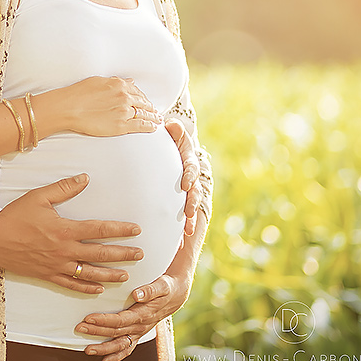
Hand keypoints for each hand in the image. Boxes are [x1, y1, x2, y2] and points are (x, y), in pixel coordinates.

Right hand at [0, 174, 143, 292]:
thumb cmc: (14, 216)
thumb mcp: (38, 197)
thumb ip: (64, 188)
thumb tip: (85, 178)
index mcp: (64, 229)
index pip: (99, 230)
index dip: (120, 230)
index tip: (136, 230)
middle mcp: (64, 250)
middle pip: (99, 254)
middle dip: (122, 254)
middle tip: (140, 254)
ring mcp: (56, 265)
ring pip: (88, 273)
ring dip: (109, 275)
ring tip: (126, 276)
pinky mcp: (48, 275)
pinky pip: (70, 285)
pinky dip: (86, 288)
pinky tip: (98, 289)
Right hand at [43, 76, 160, 137]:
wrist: (69, 107)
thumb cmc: (79, 93)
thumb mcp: (99, 81)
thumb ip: (116, 82)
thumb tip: (129, 82)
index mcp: (120, 85)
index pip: (137, 92)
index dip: (143, 98)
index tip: (146, 102)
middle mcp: (125, 97)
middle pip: (143, 103)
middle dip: (150, 108)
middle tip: (156, 112)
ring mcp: (124, 111)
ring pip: (144, 114)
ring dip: (153, 117)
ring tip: (158, 120)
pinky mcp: (121, 126)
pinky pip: (140, 126)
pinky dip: (149, 126)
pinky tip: (153, 128)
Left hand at [77, 272, 189, 360]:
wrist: (175, 296)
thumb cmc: (166, 288)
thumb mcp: (162, 285)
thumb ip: (150, 290)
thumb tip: (137, 294)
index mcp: (143, 314)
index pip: (120, 320)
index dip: (104, 320)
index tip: (89, 318)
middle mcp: (140, 326)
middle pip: (116, 332)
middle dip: (97, 332)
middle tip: (80, 328)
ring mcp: (139, 332)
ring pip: (120, 345)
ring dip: (104, 349)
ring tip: (87, 350)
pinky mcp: (138, 333)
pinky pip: (127, 348)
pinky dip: (116, 356)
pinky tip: (104, 360)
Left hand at [165, 119, 201, 235]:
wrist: (165, 152)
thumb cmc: (166, 142)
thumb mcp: (170, 136)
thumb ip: (173, 131)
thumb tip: (171, 124)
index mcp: (187, 160)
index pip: (191, 167)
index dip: (189, 175)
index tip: (185, 184)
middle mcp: (191, 176)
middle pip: (195, 189)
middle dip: (192, 200)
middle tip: (188, 210)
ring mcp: (189, 189)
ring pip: (192, 204)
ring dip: (190, 215)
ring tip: (186, 228)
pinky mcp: (183, 201)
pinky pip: (186, 214)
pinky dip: (185, 225)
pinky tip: (182, 237)